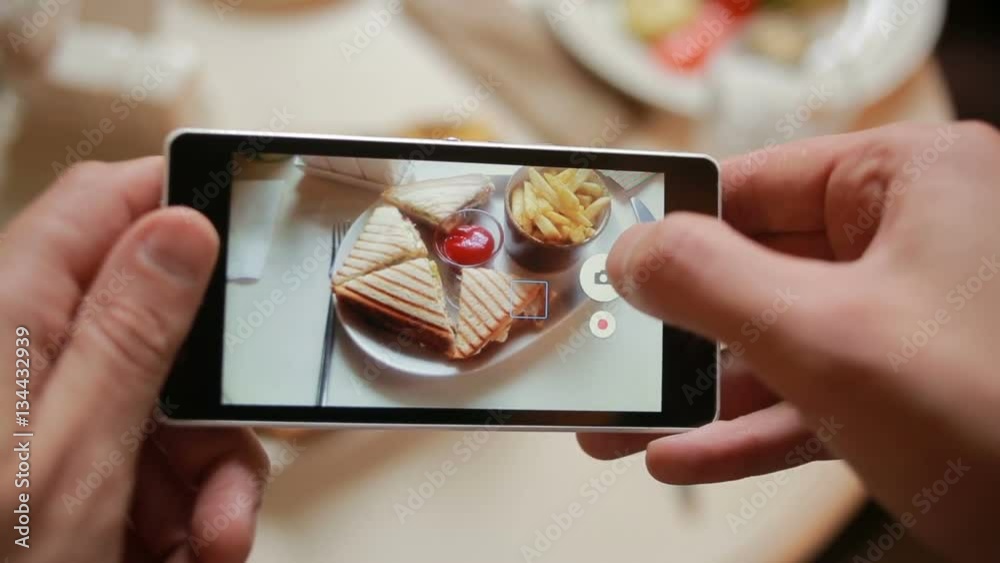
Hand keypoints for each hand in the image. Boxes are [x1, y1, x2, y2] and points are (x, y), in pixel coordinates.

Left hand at [1, 159, 267, 562]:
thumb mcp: (72, 459)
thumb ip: (128, 333)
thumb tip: (179, 226)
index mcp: (9, 319)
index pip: (103, 204)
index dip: (181, 205)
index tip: (253, 246)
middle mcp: (30, 357)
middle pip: (160, 321)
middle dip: (212, 393)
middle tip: (228, 452)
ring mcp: (55, 416)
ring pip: (173, 405)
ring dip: (211, 472)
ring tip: (207, 538)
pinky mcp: (73, 466)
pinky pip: (159, 462)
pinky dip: (190, 508)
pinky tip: (184, 551)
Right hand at [579, 122, 999, 560]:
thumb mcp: (827, 336)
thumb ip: (710, 282)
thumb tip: (635, 251)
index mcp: (912, 182)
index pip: (754, 182)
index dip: (670, 224)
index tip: (610, 262)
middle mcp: (917, 239)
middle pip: (759, 268)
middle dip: (677, 330)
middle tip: (612, 353)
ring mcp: (919, 318)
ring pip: (782, 340)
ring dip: (703, 390)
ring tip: (626, 420)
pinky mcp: (918, 388)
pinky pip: (817, 394)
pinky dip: (752, 427)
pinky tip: (689, 453)